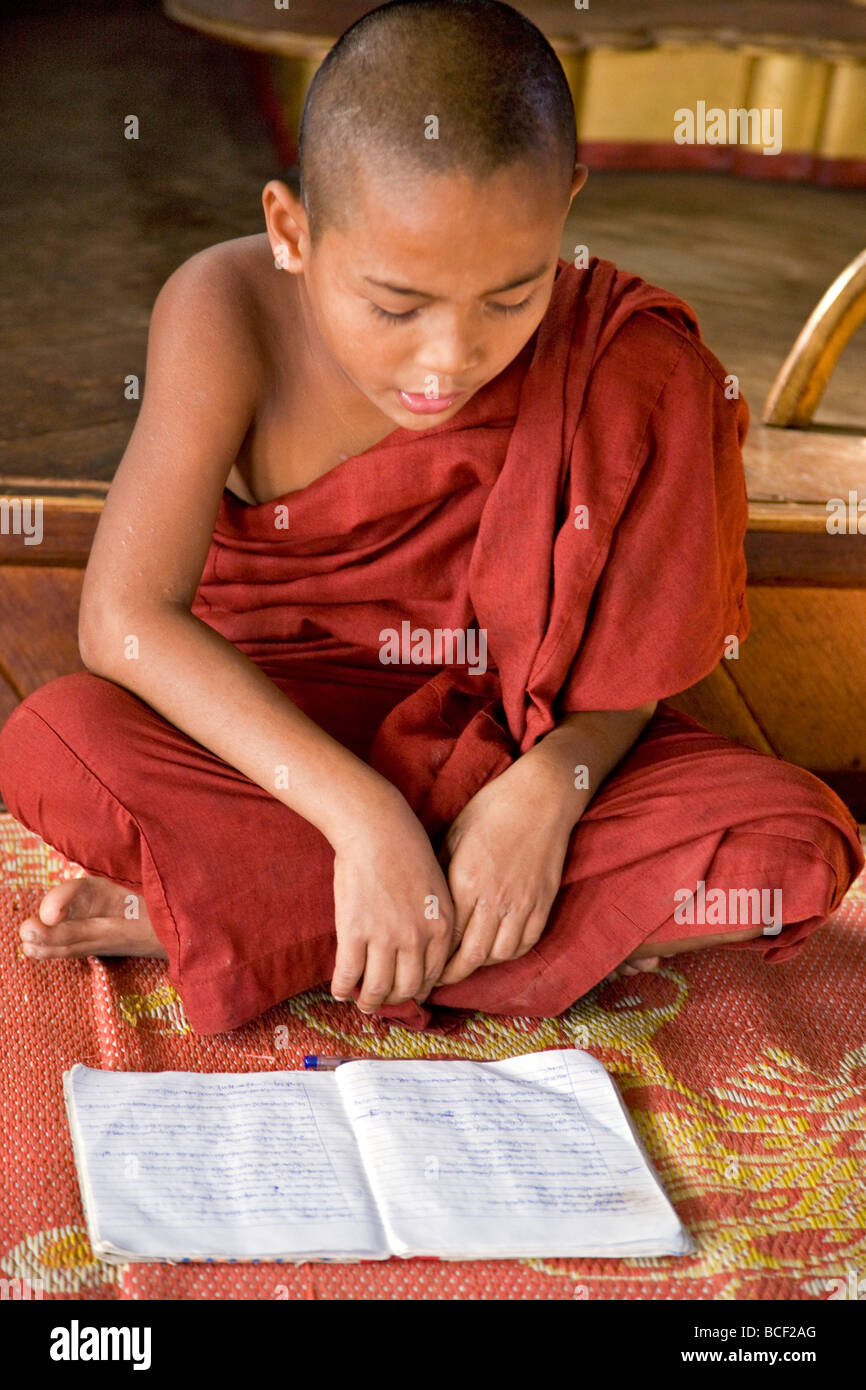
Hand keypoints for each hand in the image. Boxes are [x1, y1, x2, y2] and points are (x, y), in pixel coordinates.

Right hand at [330, 804, 456, 1010]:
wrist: (375, 827)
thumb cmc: (405, 849)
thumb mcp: (436, 887)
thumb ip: (434, 920)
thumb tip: (421, 951)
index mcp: (442, 927)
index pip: (434, 976)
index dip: (418, 990)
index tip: (407, 992)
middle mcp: (417, 938)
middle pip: (407, 988)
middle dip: (394, 1000)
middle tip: (383, 1001)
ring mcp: (385, 937)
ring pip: (378, 988)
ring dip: (369, 1002)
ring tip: (362, 1002)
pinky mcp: (354, 932)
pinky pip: (348, 974)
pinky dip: (343, 989)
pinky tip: (339, 992)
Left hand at [434, 760, 573, 986]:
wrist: (541, 796)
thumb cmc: (492, 809)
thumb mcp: (454, 835)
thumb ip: (440, 871)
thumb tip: (424, 899)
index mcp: (466, 882)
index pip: (446, 937)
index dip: (433, 957)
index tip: (421, 965)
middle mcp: (494, 899)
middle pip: (472, 956)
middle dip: (452, 974)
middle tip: (438, 980)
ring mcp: (523, 903)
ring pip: (500, 954)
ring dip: (481, 964)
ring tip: (466, 963)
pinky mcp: (543, 902)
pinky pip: (527, 942)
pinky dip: (510, 952)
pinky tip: (496, 948)